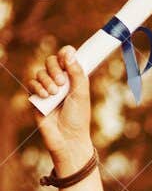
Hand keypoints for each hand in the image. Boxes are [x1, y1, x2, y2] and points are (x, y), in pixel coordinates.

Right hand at [26, 46, 94, 170]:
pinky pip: (31, 83)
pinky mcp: (36, 97)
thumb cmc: (78, 117)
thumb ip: (77, 73)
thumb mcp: (81, 94)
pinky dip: (37, 87)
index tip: (67, 58)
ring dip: (47, 80)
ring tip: (54, 93)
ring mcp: (47, 88)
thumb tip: (70, 52)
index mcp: (74, 79)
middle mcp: (60, 81)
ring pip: (40, 72)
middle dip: (54, 68)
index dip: (65, 54)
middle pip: (51, 61)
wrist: (67, 137)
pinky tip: (45, 96)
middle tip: (62, 82)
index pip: (66, 58)